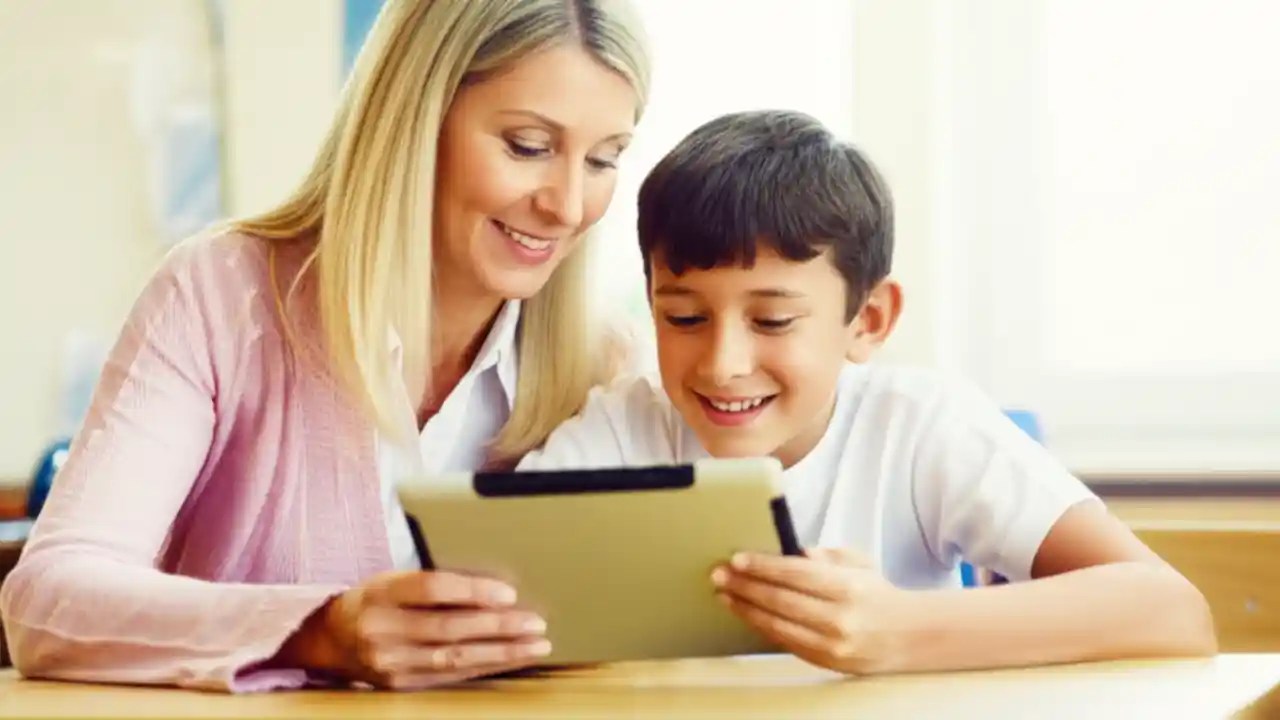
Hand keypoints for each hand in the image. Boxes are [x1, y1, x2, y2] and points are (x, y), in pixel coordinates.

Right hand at [278, 570, 550, 689]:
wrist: (331, 640)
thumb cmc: (376, 600)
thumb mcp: (394, 579)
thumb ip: (434, 584)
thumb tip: (493, 588)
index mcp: (381, 593)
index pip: (432, 589)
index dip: (473, 591)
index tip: (509, 593)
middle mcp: (383, 630)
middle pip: (449, 628)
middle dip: (499, 627)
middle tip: (535, 623)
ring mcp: (390, 662)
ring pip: (454, 658)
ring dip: (501, 652)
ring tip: (536, 645)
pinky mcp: (401, 684)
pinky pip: (451, 676)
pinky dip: (485, 666)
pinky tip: (512, 659)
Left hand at [711, 548, 913, 674]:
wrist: (907, 637)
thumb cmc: (876, 593)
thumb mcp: (858, 563)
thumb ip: (826, 555)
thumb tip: (793, 552)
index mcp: (847, 588)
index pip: (795, 574)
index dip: (763, 566)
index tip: (737, 559)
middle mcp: (837, 618)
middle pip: (780, 599)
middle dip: (745, 586)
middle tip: (719, 575)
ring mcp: (829, 644)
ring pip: (776, 624)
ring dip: (745, 608)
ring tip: (724, 595)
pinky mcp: (823, 661)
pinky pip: (784, 641)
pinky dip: (761, 626)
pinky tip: (745, 614)